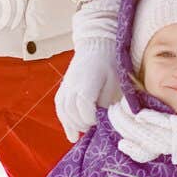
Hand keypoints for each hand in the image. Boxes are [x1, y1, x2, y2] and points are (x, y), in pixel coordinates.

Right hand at [54, 0, 121, 139]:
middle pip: (73, 114)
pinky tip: (72, 134)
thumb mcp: (116, 81)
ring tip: (84, 131)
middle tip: (97, 124)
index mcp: (87, 84)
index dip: (94, 119)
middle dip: (85, 123)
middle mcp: (72, 86)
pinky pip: (59, 106)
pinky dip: (65, 121)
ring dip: (74, 124)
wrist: (98, 42)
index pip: (85, 111)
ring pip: (64, 112)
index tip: (103, 119)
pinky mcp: (64, 86)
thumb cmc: (111, 61)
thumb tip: (105, 118)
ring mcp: (66, 86)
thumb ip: (109, 100)